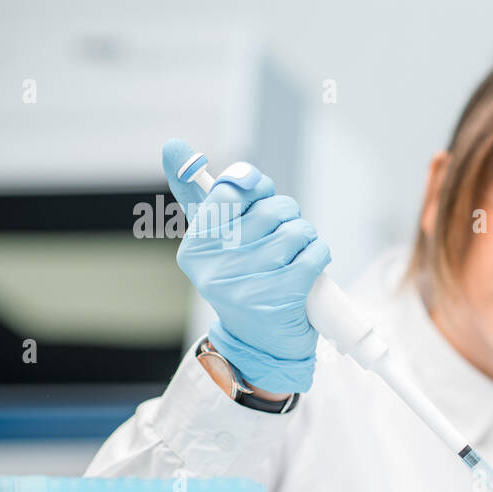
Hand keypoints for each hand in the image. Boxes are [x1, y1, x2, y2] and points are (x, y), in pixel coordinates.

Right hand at [163, 138, 330, 393]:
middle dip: (286, 216)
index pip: (231, 189)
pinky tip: (310, 266)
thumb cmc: (242, 281)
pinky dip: (318, 255)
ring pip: (297, 230)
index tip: (259, 194)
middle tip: (282, 236)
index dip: (255, 186)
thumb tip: (174, 146)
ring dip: (305, 238)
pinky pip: (314, 254)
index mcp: (196, 247)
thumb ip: (200, 196)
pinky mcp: (281, 299)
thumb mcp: (215, 242)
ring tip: (295, 255)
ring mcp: (248, 284)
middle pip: (272, 209)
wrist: (261, 345)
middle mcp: (217, 266)